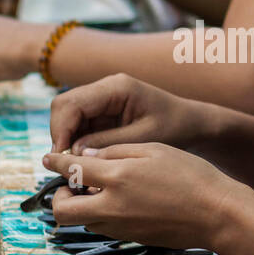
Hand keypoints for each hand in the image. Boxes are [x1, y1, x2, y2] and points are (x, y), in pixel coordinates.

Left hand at [43, 143, 241, 251]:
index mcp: (117, 177)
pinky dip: (100, 215)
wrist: (218, 214)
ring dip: (80, 206)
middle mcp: (112, 206)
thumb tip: (88, 156)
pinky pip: (103, 228)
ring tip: (96, 190)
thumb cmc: (191, 176)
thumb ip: (116, 151)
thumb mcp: (154, 149)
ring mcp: (121, 227)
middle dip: (58, 197)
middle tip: (69, 184)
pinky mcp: (132, 238)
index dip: (54, 162)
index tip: (47, 158)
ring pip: (81, 222)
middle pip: (62, 212)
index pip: (71, 170)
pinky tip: (118, 201)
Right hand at [49, 74, 211, 154]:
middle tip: (64, 164)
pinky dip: (77, 143)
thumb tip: (74, 152)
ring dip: (67, 140)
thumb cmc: (175, 129)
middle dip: (60, 134)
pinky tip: (84, 162)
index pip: (71, 103)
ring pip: (68, 117)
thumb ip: (108, 144)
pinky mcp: (103, 113)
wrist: (193, 124)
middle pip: (64, 106)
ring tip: (74, 166)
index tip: (60, 157)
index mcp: (116, 87)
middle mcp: (105, 88)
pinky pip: (80, 126)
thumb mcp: (144, 139)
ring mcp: (103, 99)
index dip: (61, 130)